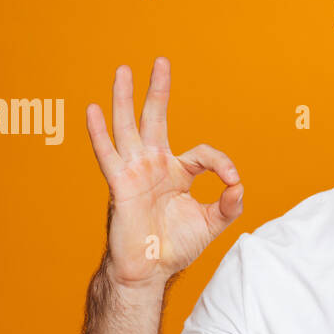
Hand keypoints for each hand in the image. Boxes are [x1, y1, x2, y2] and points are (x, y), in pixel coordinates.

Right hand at [86, 57, 243, 287]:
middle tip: (162, 61)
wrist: (149, 272)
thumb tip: (239, 185)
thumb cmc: (175, 247)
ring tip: (123, 70)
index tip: (233, 182)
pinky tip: (93, 109)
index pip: (202, 154)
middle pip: (155, 119)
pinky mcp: (120, 185)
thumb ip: (229, 205)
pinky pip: (108, 154)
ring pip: (128, 127)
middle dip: (158, 90)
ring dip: (124, 98)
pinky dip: (99, 132)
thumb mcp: (211, 224)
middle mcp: (154, 166)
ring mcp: (135, 172)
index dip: (222, 164)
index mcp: (176, 173)